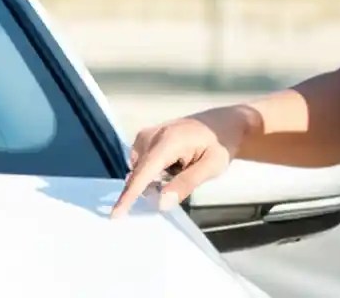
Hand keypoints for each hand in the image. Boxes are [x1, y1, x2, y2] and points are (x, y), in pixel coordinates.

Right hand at [110, 107, 247, 217]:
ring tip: (184, 165)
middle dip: (156, 185)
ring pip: (141, 170)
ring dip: (158, 177)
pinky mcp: (145, 137)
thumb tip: (161, 203)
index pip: (143, 173)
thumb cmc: (220, 145)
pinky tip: (176, 162)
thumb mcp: (212, 167)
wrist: (223, 124)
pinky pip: (143, 164)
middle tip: (187, 172)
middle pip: (140, 174)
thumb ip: (186, 184)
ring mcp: (147, 134)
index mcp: (169, 141)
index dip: (129, 195)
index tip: (115, 214)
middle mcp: (152, 135)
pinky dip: (156, 170)